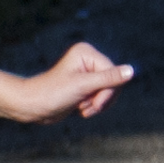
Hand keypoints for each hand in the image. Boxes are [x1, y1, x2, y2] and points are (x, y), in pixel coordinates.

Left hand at [7, 39, 134, 121]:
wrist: (31, 106)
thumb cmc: (52, 93)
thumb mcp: (82, 86)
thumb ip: (108, 78)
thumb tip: (132, 70)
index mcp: (87, 53)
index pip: (114, 73)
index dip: (107, 92)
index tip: (93, 103)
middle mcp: (88, 60)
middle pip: (114, 83)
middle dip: (102, 99)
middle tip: (86, 108)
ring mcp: (86, 73)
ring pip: (109, 92)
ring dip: (96, 104)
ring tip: (80, 108)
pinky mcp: (83, 86)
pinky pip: (100, 97)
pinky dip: (93, 106)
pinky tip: (79, 109)